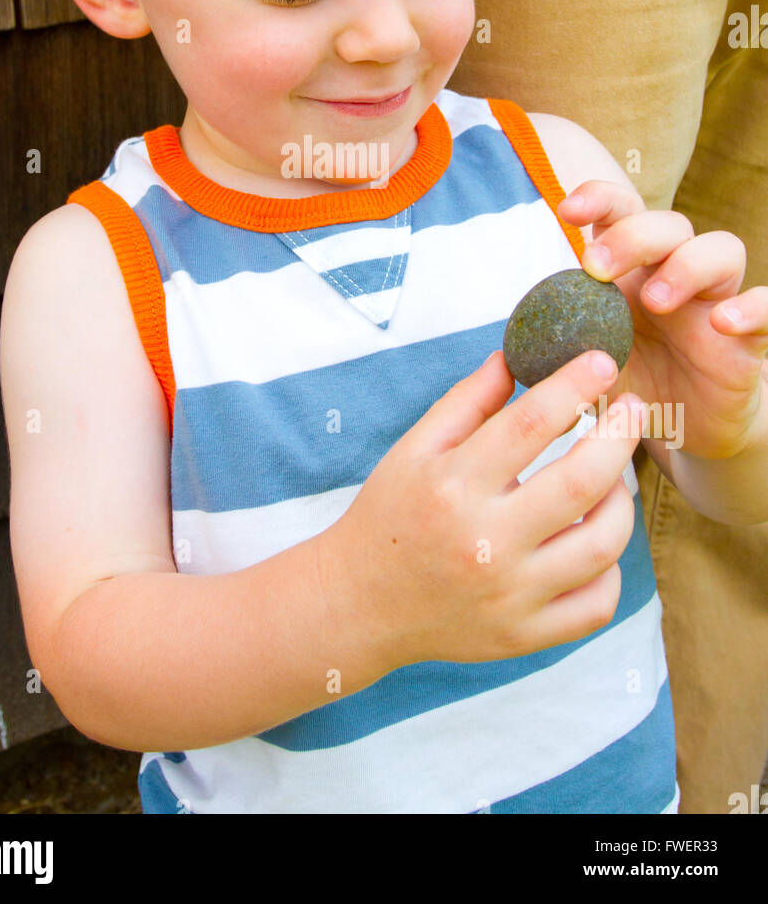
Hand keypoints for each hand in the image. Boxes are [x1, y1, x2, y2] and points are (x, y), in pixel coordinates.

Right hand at [323, 348, 645, 670]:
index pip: (530, 424)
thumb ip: (467, 402)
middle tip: (633, 408)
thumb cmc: (390, 514)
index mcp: (453, 487)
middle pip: (582, 481)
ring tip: (612, 477)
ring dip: (622, 500)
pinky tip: (594, 540)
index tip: (601, 360)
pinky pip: (597, 603)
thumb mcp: (414, 449)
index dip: (574, 385)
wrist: (359, 603)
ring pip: (603, 545)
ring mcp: (509, 596)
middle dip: (621, 434)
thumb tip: (515, 357)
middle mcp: (485, 543)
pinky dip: (610, 568)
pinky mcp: (523, 635)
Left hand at [557, 183, 767, 459]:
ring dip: (687, 265)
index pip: (622, 211)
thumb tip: (505, 355)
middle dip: (632, 235)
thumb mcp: (589, 367)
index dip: (598, 198)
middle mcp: (676, 272)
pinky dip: (752, 306)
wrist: (690, 429)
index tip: (566, 211)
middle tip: (597, 267)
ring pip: (721, 248)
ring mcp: (717, 300)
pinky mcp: (750, 337)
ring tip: (657, 300)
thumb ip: (557, 352)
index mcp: (632, 268)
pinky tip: (723, 322)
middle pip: (668, 223)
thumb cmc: (634, 382)